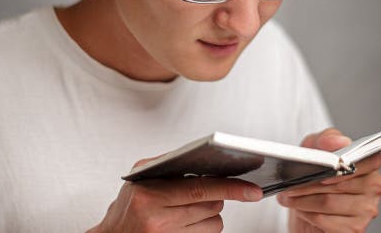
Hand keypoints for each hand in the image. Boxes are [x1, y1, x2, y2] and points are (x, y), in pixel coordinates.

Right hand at [89, 157, 262, 232]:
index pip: (201, 188)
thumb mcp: (140, 178)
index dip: (231, 188)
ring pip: (213, 224)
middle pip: (211, 206)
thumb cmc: (127, 207)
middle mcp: (157, 219)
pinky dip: (204, 229)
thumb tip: (203, 154)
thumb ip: (168, 163)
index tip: (253, 190)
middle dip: (215, 198)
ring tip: (188, 211)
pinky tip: (186, 224)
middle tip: (204, 194)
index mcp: (149, 195)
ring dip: (209, 216)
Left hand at [278, 129, 380, 232]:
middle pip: (342, 183)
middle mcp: (373, 187)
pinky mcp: (355, 229)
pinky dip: (307, 214)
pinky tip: (300, 209)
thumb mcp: (315, 147)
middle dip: (312, 182)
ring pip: (330, 202)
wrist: (306, 203)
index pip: (371, 159)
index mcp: (369, 164)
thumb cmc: (315, 171)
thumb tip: (340, 141)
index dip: (349, 164)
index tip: (329, 166)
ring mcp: (367, 210)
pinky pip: (327, 221)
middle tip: (291, 183)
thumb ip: (326, 138)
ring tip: (289, 195)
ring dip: (303, 199)